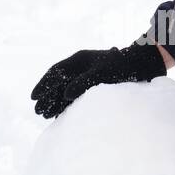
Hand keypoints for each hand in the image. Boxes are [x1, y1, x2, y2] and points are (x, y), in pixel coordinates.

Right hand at [30, 42, 165, 117]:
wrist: (141, 66)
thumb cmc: (122, 67)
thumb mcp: (102, 73)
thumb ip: (83, 83)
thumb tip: (65, 95)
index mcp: (79, 59)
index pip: (55, 72)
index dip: (43, 84)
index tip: (34, 96)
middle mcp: (79, 68)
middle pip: (57, 82)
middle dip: (46, 96)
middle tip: (37, 110)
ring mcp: (85, 77)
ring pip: (64, 90)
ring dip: (54, 102)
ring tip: (44, 115)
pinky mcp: (92, 87)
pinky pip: (74, 97)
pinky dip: (65, 105)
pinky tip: (59, 115)